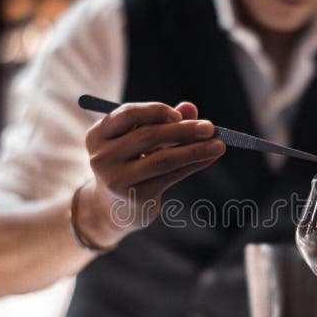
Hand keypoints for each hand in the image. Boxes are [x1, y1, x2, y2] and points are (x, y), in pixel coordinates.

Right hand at [77, 101, 225, 246]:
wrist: (114, 208)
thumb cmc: (131, 164)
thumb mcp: (141, 141)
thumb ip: (163, 122)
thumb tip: (189, 108)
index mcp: (98, 135)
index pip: (128, 114)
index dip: (155, 111)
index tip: (179, 114)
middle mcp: (102, 157)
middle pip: (148, 136)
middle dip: (183, 130)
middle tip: (211, 127)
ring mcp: (117, 179)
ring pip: (163, 159)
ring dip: (195, 150)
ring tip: (219, 145)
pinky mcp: (135, 197)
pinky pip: (171, 176)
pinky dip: (193, 165)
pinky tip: (209, 158)